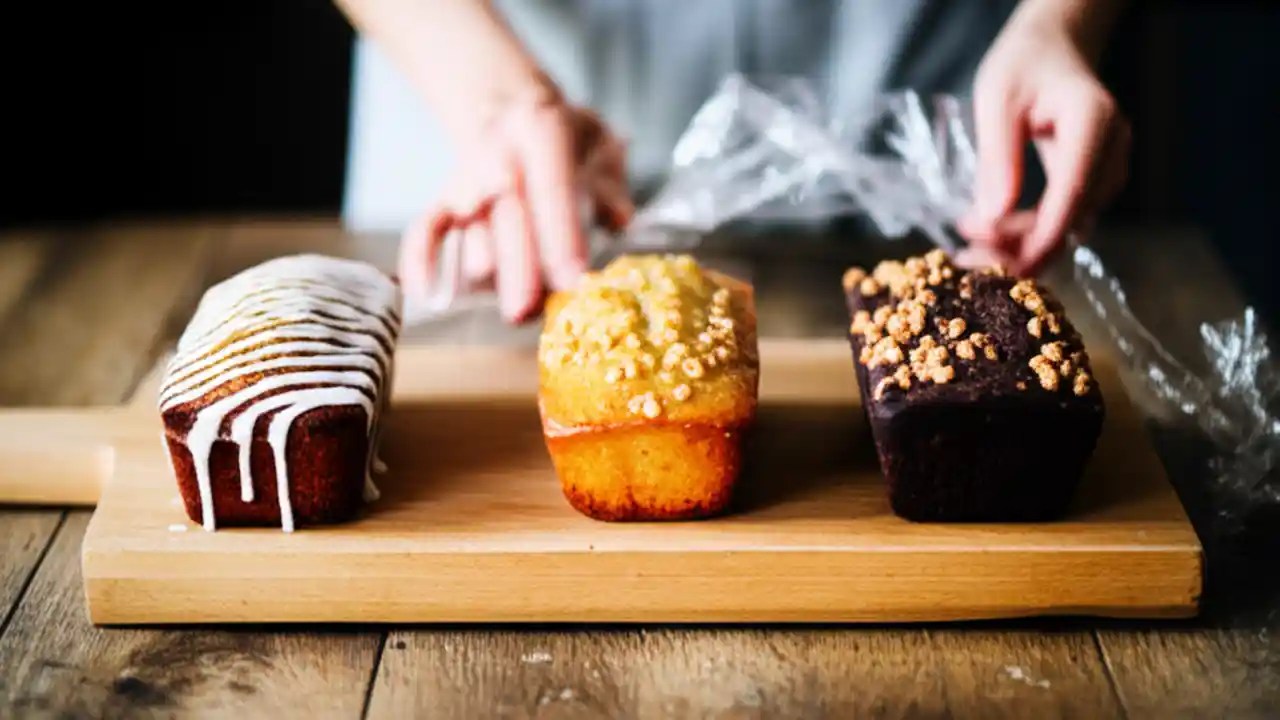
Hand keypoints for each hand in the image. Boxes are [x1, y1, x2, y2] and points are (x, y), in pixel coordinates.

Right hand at [399, 91, 632, 322]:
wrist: (505, 103)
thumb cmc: (563, 135)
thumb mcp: (599, 141)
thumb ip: (610, 182)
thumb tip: (618, 219)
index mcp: (541, 130)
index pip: (550, 186)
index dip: (561, 234)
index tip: (574, 278)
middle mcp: (498, 154)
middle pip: (506, 215)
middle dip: (519, 267)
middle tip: (533, 310)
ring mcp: (468, 178)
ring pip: (471, 230)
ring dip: (488, 272)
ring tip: (518, 312)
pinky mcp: (444, 200)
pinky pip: (425, 229)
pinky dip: (420, 261)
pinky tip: (429, 296)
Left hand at [958, 3, 1129, 273]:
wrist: (1051, 52)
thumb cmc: (1022, 68)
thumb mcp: (996, 101)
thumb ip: (998, 159)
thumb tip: (992, 219)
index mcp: (1093, 120)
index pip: (1074, 190)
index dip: (1040, 234)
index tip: (999, 261)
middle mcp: (1112, 149)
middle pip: (1073, 217)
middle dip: (1022, 247)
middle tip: (967, 255)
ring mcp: (1109, 168)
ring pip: (1070, 227)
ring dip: (1023, 246)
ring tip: (970, 248)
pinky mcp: (1094, 182)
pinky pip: (1065, 219)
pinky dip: (1030, 235)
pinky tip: (991, 236)